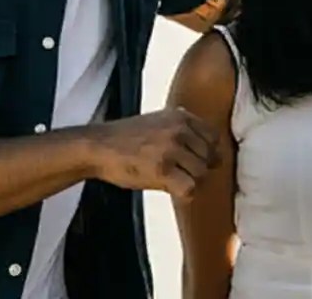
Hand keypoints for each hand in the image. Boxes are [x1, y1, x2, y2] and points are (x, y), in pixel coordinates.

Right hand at [88, 108, 219, 200]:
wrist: (97, 147)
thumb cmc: (125, 137)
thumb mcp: (158, 119)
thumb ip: (182, 125)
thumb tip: (208, 141)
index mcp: (181, 117)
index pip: (214, 138)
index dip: (207, 154)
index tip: (196, 162)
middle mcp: (179, 130)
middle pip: (211, 158)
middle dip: (200, 170)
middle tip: (182, 176)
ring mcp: (171, 149)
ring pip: (202, 174)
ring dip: (192, 183)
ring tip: (174, 182)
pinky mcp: (162, 170)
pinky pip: (190, 188)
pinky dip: (184, 194)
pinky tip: (172, 191)